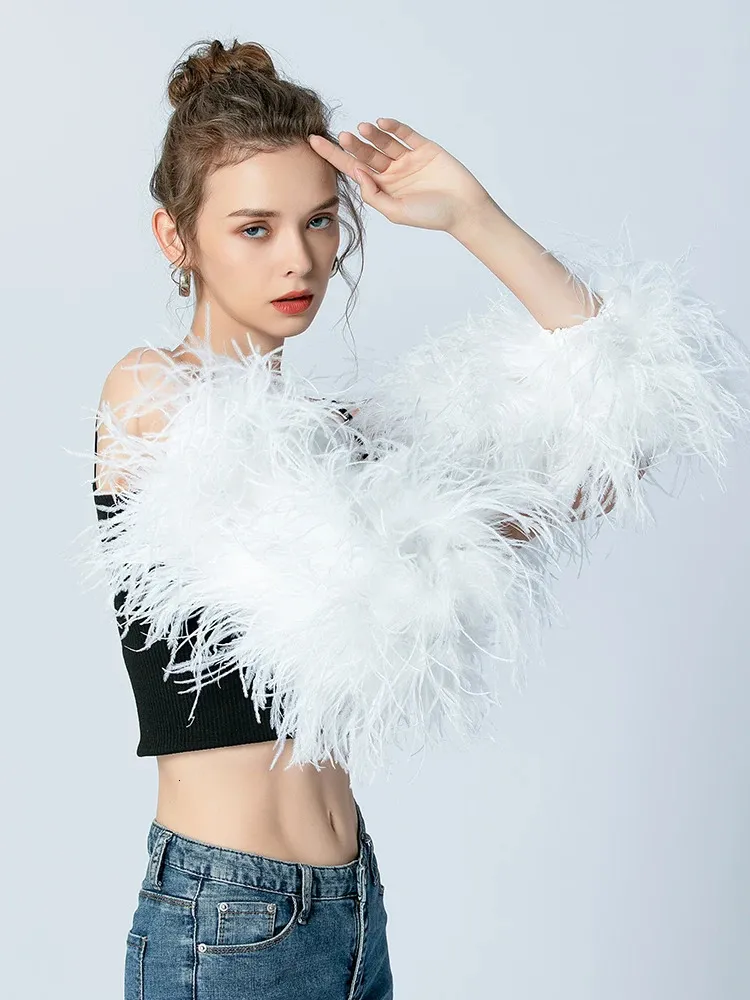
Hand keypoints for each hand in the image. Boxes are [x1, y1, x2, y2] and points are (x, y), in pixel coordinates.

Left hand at [308, 118, 492, 233]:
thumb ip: (374, 195)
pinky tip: (382, 123)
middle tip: (342, 137)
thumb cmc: (430, 216)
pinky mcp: (425, 148)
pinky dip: (394, 127)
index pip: (352, 169)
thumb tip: (357, 173)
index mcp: (382, 188)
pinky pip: (406, 135)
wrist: (463, 210)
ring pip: (384, 143)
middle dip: (353, 146)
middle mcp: (392, 172)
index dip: (332, 156)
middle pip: (366, 154)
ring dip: (372, 135)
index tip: (313, 142)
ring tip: (362, 129)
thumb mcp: (395, 212)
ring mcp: (408, 159)